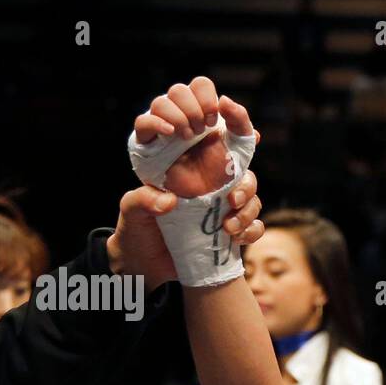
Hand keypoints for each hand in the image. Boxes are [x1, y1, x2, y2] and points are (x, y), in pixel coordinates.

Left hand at [110, 77, 264, 287]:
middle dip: (245, 180)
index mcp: (183, 161)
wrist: (146, 268)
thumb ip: (141, 202)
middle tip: (233, 197)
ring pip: (251, 191)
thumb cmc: (136, 232)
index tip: (221, 116)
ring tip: (228, 227)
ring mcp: (221, 200)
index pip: (209, 128)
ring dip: (248, 208)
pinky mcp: (231, 224)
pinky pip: (254, 222)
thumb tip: (168, 201)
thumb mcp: (131, 212)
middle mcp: (206, 176)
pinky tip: (235, 239)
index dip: (228, 116)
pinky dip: (250, 230)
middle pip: (241, 162)